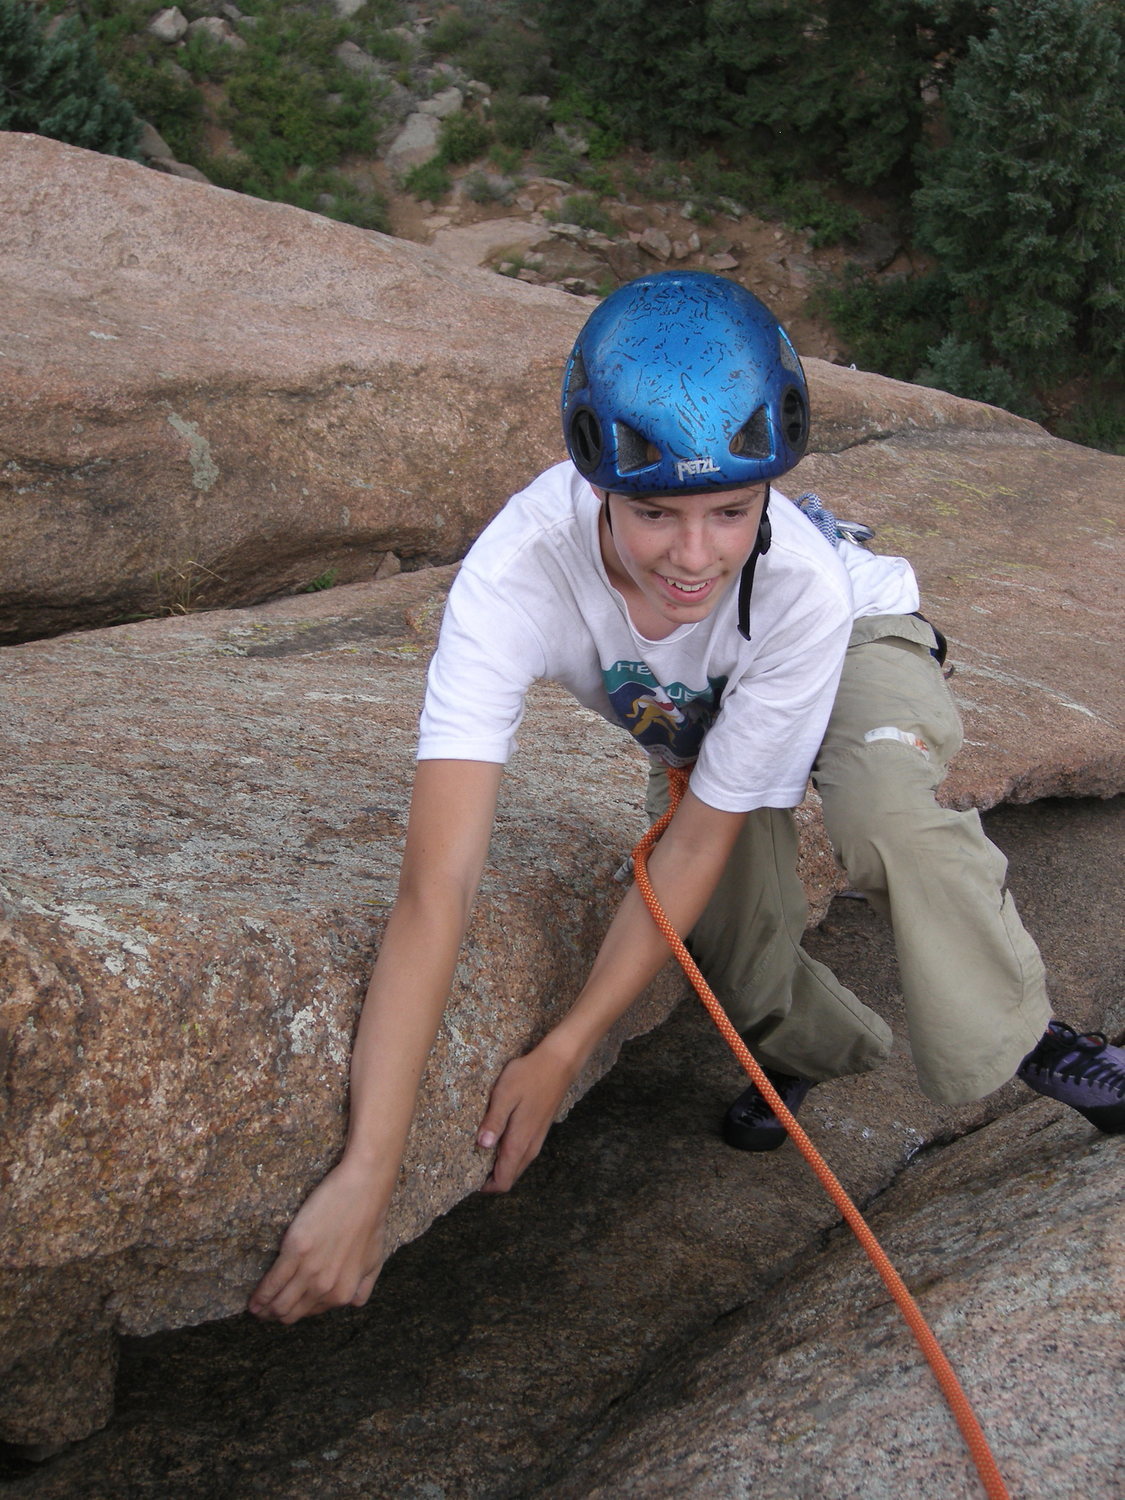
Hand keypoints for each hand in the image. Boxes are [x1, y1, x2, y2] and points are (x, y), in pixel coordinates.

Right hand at [248, 1156, 388, 1323]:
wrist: (364, 1189)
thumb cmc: (370, 1220)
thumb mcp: (374, 1261)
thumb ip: (364, 1287)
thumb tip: (352, 1303)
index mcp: (344, 1293)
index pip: (312, 1313)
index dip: (297, 1312)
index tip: (285, 1308)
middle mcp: (326, 1288)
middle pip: (292, 1313)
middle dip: (277, 1315)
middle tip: (265, 1312)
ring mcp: (310, 1271)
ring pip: (280, 1304)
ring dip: (265, 1310)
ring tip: (255, 1309)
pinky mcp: (295, 1251)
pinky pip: (272, 1283)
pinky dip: (260, 1295)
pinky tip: (253, 1300)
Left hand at [476, 1040, 576, 1193]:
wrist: (558, 1063)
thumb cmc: (529, 1076)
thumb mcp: (505, 1095)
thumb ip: (494, 1121)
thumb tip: (482, 1145)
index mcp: (519, 1142)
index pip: (504, 1181)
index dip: (487, 1186)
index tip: (468, 1179)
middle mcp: (530, 1146)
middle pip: (510, 1176)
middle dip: (491, 1178)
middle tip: (469, 1165)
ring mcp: (537, 1139)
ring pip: (516, 1165)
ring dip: (499, 1165)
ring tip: (479, 1151)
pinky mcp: (539, 1130)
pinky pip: (522, 1153)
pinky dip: (508, 1154)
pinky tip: (497, 1137)